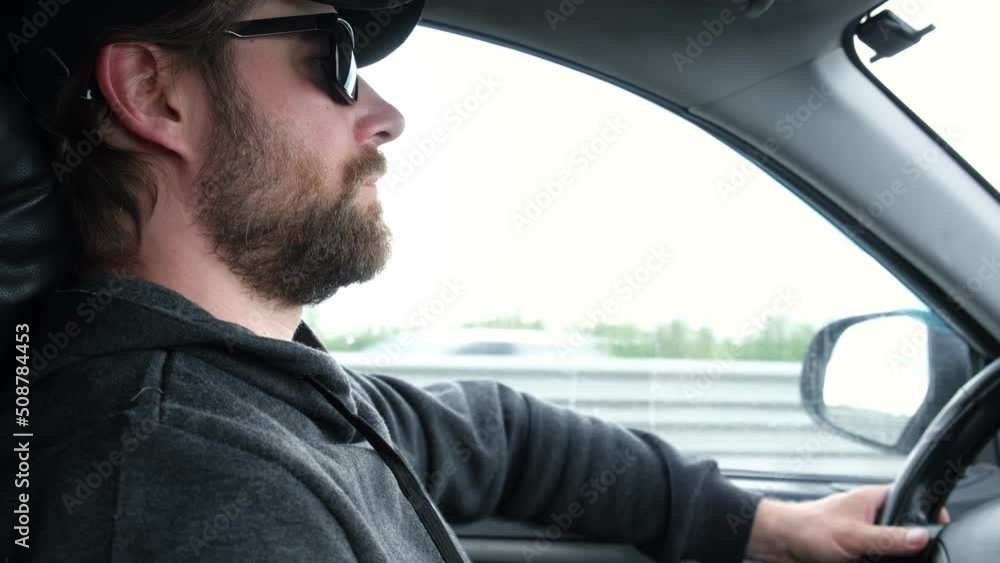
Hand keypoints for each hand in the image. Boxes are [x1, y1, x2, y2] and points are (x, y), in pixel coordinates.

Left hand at [747, 484, 949, 562]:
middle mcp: (868, 516)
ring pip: (889, 547)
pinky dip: (877, 561)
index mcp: (871, 500)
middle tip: (915, 553)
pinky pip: (875, 558)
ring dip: (890, 556)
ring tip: (883, 558)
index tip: (941, 527)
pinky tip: (876, 562)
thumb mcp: (855, 535)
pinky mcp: (853, 552)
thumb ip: (889, 537)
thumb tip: (921, 536)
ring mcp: (861, 534)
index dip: (926, 512)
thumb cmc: (807, 527)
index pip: (909, 498)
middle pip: (902, 528)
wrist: (778, 544)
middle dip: (909, 542)